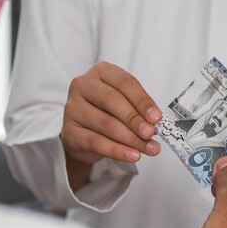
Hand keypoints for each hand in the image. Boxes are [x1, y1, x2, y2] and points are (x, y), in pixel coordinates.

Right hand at [61, 61, 161, 188]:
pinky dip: (118, 150)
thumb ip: (139, 109)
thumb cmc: (108, 112)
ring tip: (149, 148)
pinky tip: (132, 155)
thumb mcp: (125, 103)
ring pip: (106, 123)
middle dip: (135, 119)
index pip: (125, 83)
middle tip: (151, 133)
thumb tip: (156, 123)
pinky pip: (96, 142)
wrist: (83, 132)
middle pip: (112, 101)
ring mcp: (72, 108)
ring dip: (131, 139)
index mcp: (101, 72)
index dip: (142, 101)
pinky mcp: (69, 131)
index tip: (157, 117)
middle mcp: (83, 85)